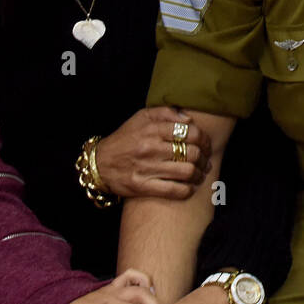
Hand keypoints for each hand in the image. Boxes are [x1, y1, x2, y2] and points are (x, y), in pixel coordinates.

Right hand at [94, 107, 211, 198]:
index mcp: (152, 130)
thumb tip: (189, 118)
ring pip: (187, 172)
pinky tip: (190, 187)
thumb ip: (166, 113)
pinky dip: (188, 190)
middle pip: (191, 153)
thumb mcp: (141, 117)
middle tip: (206, 160)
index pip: (190, 132)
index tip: (206, 144)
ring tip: (200, 173)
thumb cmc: (125, 138)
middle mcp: (150, 148)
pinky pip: (174, 190)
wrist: (98, 163)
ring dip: (199, 174)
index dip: (204, 139)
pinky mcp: (142, 187)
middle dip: (204, 158)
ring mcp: (146, 169)